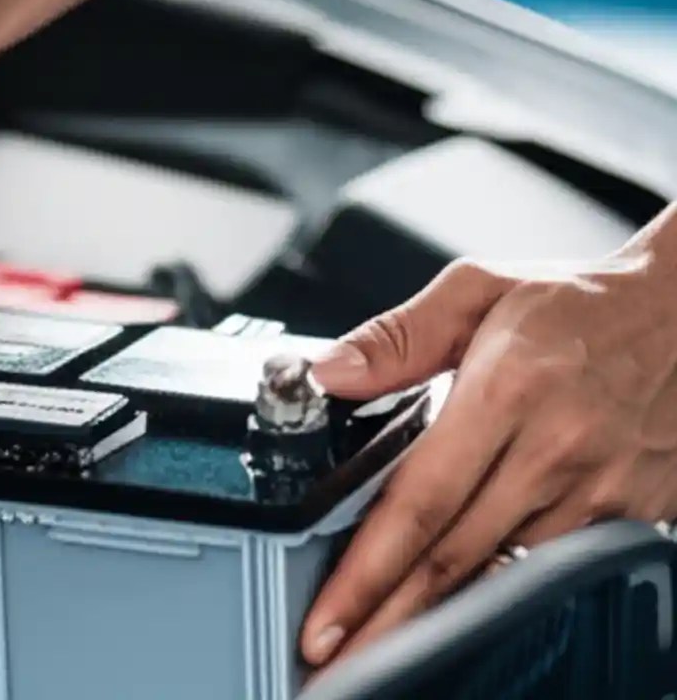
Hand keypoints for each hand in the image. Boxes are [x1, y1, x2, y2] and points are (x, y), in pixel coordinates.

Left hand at [300, 206, 676, 666]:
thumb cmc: (579, 304)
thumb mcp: (479, 291)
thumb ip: (396, 337)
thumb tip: (326, 373)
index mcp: (505, 393)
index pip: (419, 503)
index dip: (366, 571)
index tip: (324, 620)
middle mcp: (553, 451)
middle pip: (452, 560)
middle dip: (384, 623)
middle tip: (332, 664)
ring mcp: (597, 491)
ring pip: (500, 578)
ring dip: (437, 623)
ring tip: (380, 654)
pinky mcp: (629, 515)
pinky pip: (550, 573)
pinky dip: (500, 601)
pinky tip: (458, 623)